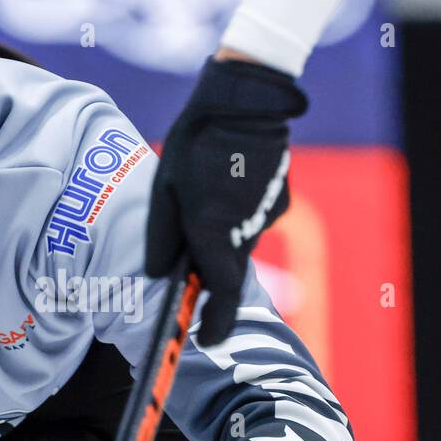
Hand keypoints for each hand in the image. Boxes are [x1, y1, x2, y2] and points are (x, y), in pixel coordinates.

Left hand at [145, 54, 306, 346]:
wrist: (246, 99)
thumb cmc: (195, 140)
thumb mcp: (164, 185)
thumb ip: (162, 234)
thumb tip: (160, 273)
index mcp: (211, 227)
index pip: (220, 292)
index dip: (216, 322)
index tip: (208, 341)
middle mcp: (243, 228)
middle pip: (229, 269)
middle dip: (213, 272)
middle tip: (194, 263)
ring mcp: (265, 215)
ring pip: (241, 244)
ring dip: (223, 237)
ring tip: (206, 199)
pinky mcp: (280, 201)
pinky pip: (254, 222)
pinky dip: (239, 216)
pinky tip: (228, 184)